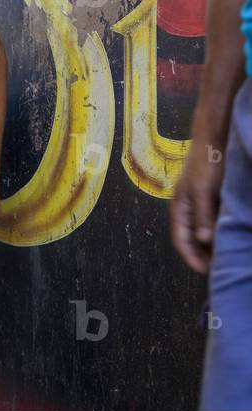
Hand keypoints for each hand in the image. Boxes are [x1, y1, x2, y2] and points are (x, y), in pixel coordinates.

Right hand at [171, 141, 224, 273]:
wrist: (214, 137)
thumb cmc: (206, 163)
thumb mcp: (203, 191)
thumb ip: (202, 216)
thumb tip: (203, 241)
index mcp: (179, 209)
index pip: (181, 241)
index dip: (191, 258)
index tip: (206, 273)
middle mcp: (187, 209)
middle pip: (190, 239)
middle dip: (202, 256)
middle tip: (218, 270)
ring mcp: (199, 204)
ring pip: (202, 231)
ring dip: (211, 245)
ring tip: (225, 257)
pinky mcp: (211, 199)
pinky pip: (213, 221)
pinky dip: (219, 232)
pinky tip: (231, 237)